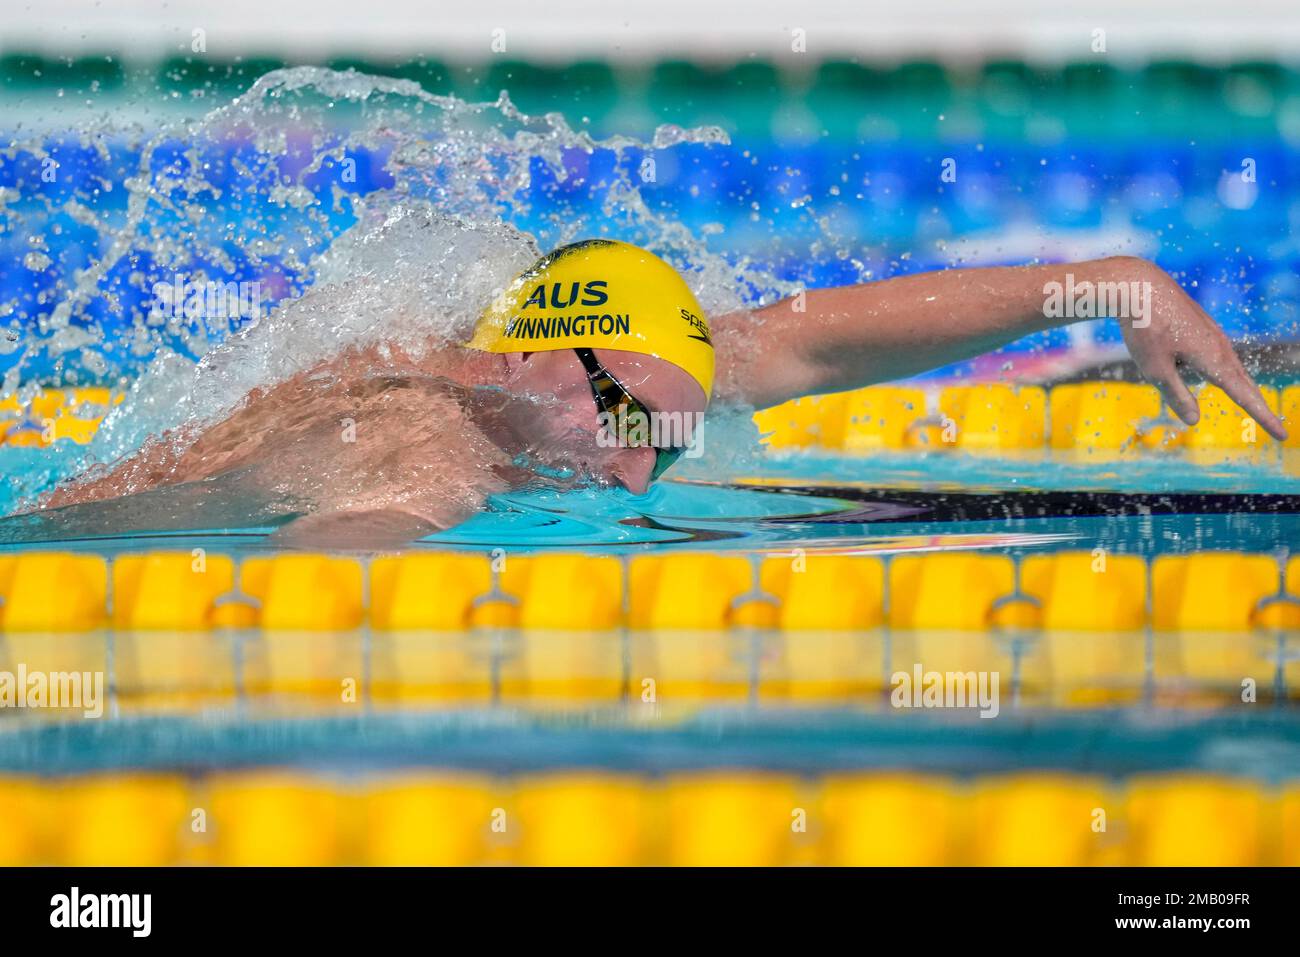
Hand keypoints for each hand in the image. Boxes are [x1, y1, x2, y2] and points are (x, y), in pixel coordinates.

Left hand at [1117, 258, 1286, 440]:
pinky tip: (1206, 366)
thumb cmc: (1144, 329)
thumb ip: (1176, 396)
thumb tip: (1194, 421)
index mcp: (1213, 359)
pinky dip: (1221, 369)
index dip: (1263, 418)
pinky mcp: (1203, 326)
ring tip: (1252, 405)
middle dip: (1257, 406)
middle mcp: (1220, 346)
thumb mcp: (1154, 370)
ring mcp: (1213, 334)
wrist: (1138, 286)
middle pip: (1243, 383)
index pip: (1244, 396)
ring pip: (1229, 367)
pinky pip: (1215, 354)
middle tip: (1276, 429)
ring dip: (1240, 387)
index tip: (1282, 435)